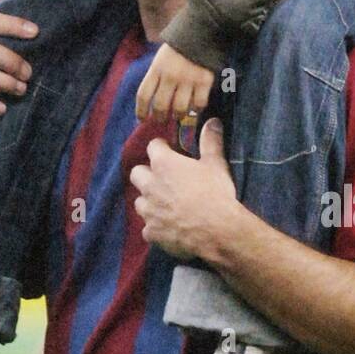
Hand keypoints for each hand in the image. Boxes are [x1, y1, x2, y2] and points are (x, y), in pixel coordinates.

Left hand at [129, 118, 236, 261]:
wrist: (218, 231)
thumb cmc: (215, 193)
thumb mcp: (216, 164)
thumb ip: (210, 141)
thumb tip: (212, 121)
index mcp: (163, 164)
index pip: (152, 146)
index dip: (162, 148)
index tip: (171, 151)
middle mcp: (149, 185)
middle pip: (137, 173)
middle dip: (147, 174)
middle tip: (165, 179)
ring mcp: (148, 210)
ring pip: (139, 201)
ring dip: (149, 201)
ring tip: (166, 205)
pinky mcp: (150, 232)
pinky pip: (147, 227)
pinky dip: (156, 226)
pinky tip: (169, 228)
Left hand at [135, 42, 214, 119]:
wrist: (202, 32)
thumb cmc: (178, 47)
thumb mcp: (160, 58)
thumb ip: (156, 76)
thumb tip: (151, 100)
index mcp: (156, 69)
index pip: (143, 95)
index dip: (141, 111)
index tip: (142, 119)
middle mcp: (170, 76)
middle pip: (160, 106)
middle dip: (160, 117)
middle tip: (162, 120)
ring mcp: (188, 80)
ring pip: (179, 109)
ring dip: (178, 116)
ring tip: (178, 115)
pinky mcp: (204, 82)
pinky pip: (199, 104)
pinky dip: (196, 109)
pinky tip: (195, 107)